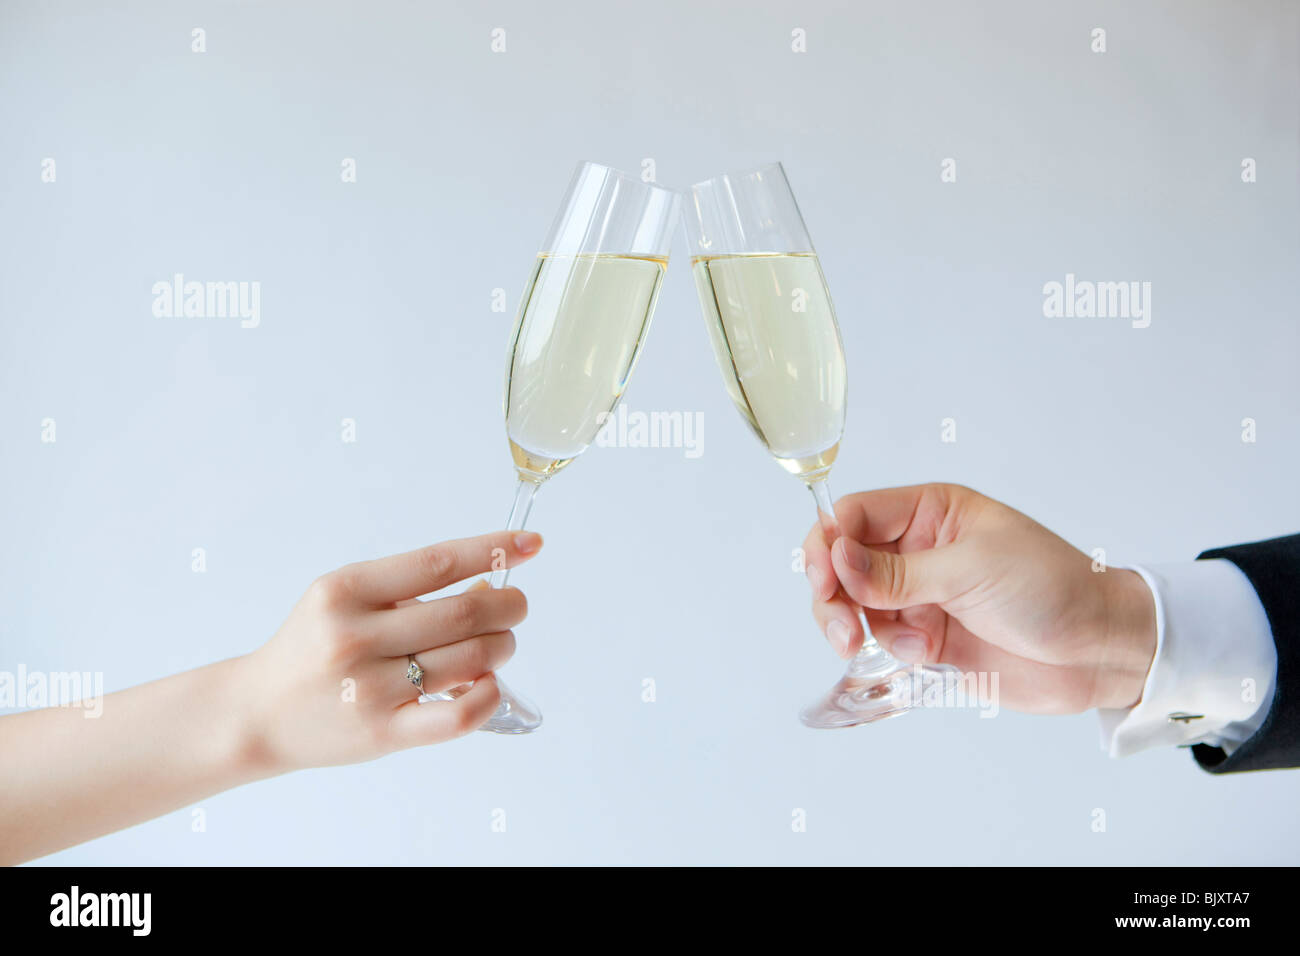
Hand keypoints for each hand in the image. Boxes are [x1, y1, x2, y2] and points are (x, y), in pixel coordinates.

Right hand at [235, 530, 540, 771]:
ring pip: (470, 659)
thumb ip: (407, 592)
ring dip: (502, 647)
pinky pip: (457, 715)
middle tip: (516, 606)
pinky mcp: (382, 733)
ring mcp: (369, 688)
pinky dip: (488, 695)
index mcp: (345, 591)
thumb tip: (490, 586)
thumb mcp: (344, 601)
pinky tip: (489, 684)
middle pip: (464, 613)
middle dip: (508, 606)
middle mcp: (355, 636)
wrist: (256, 713)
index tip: (531, 543)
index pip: (438, 562)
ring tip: (500, 644)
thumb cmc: (312, 648)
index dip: (493, 548)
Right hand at [802, 484, 1155, 712]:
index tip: (823, 580)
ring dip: (855, 625)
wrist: (1101, 649)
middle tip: (843, 629)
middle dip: (833, 594)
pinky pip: (881, 640)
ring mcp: (921, 595)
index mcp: (930, 513)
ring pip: (854, 605)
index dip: (829, 544)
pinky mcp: (927, 638)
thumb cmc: (1053, 588)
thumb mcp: (971, 568)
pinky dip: (888, 650)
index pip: (854, 516)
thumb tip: (836, 558)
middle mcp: (918, 551)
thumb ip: (897, 572)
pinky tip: (923, 655)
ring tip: (880, 645)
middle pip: (842, 563)